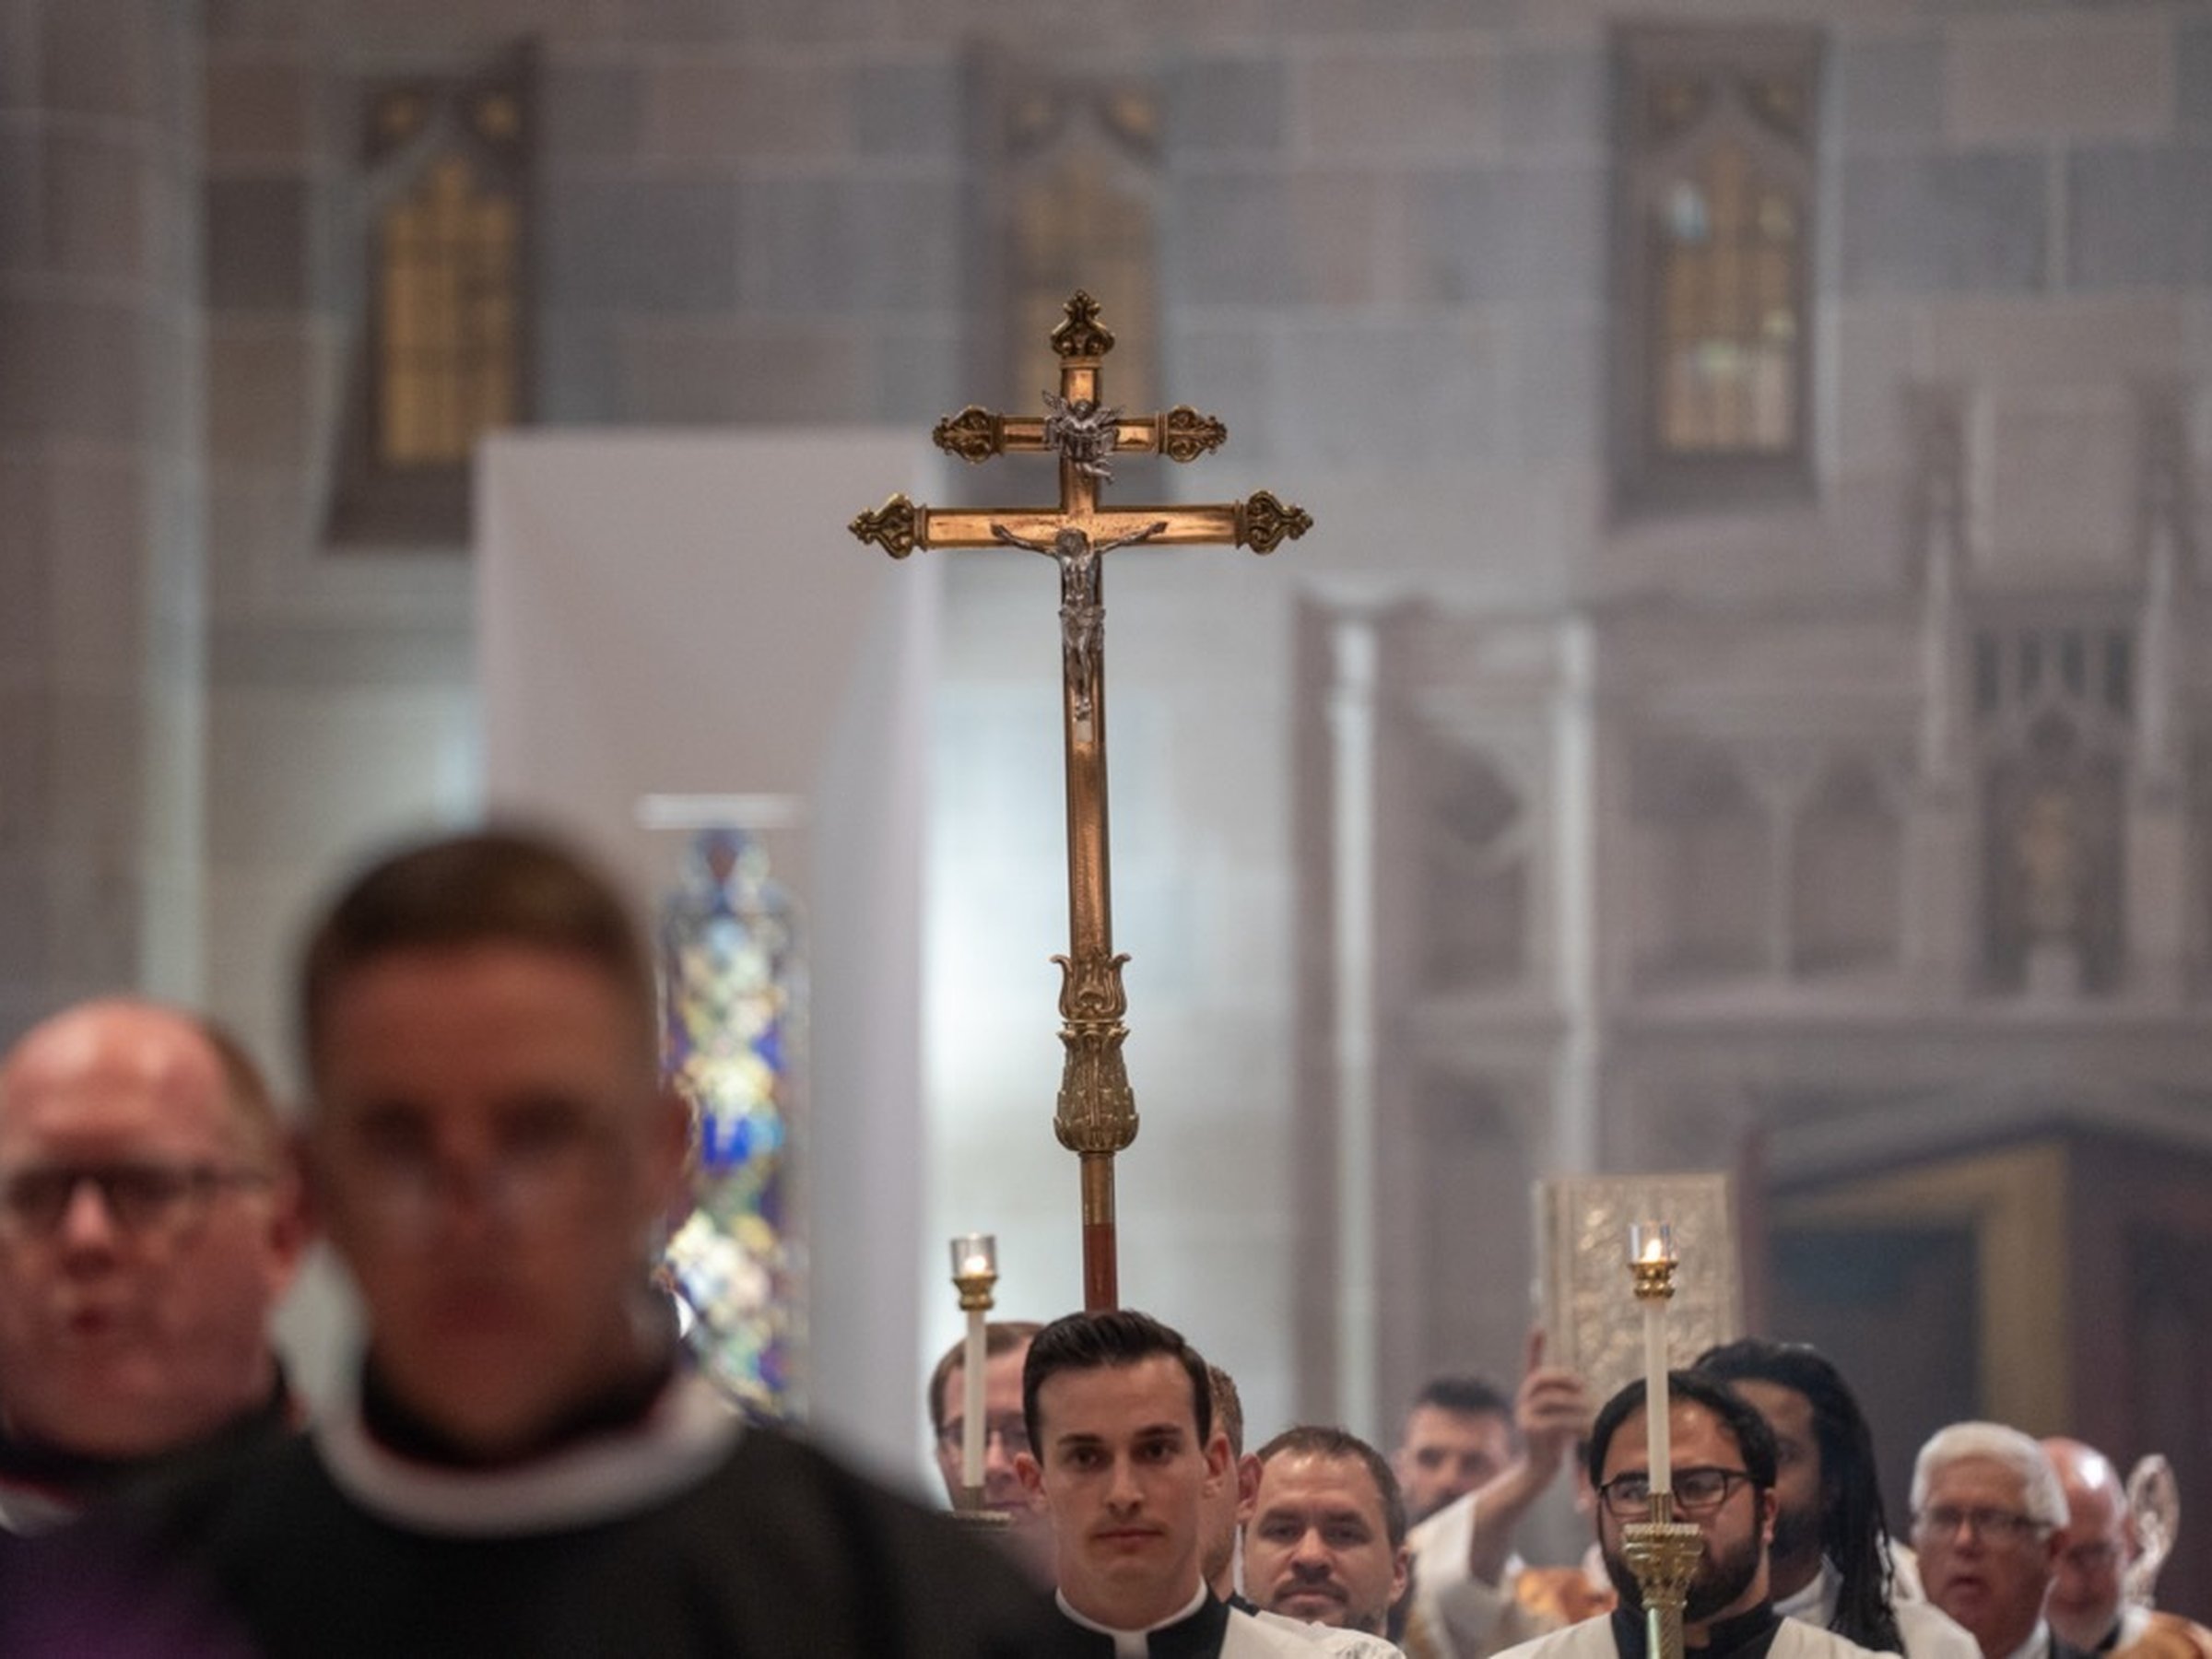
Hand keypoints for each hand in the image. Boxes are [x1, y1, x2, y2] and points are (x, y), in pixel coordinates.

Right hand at [1515, 1329, 1592, 1480]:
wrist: (1538, 1470)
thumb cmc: (1553, 1441)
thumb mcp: (1559, 1417)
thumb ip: (1566, 1401)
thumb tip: (1585, 1388)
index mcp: (1531, 1393)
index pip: (1531, 1364)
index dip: (1534, 1346)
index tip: (1539, 1327)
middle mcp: (1523, 1399)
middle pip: (1541, 1378)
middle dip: (1564, 1379)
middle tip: (1583, 1387)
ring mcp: (1523, 1413)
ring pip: (1552, 1400)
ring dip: (1575, 1405)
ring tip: (1590, 1414)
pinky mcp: (1529, 1429)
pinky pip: (1556, 1420)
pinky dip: (1575, 1425)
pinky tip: (1587, 1432)